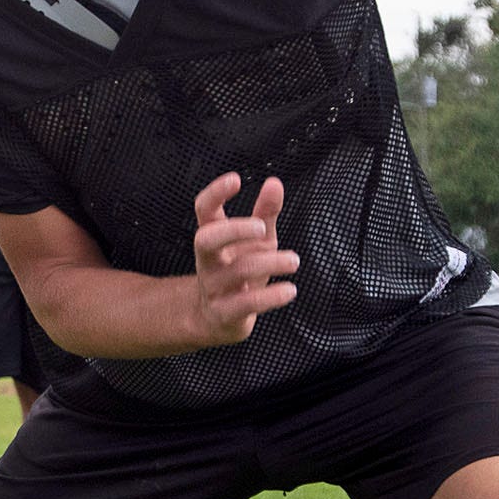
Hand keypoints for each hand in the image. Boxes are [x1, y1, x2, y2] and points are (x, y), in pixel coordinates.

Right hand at [190, 172, 298, 345]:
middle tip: (261, 228)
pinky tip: (289, 290)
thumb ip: (265, 213)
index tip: (235, 179)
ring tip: (293, 261)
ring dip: (270, 262)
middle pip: (205, 239)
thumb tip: (275, 183)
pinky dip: (271, 297)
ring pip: (238, 270)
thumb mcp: (256, 241)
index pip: (204, 210)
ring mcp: (214, 287)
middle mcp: (208, 261)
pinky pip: (246, 304)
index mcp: (213, 238)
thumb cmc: (239, 272)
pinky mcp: (225, 312)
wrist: (217, 318)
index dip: (215, 193)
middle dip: (233, 230)